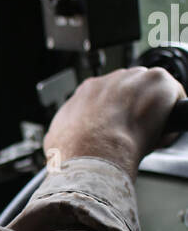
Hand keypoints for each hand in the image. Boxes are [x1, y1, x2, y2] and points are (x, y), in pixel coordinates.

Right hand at [43, 66, 184, 178]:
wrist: (91, 152)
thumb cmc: (74, 150)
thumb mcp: (56, 138)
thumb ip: (66, 130)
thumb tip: (62, 141)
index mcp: (87, 91)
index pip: (111, 95)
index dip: (119, 112)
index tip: (120, 126)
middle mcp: (111, 80)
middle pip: (134, 89)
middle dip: (138, 109)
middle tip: (137, 133)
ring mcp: (134, 78)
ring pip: (154, 91)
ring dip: (155, 110)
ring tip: (148, 134)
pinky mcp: (158, 81)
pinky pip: (174, 96)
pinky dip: (173, 115)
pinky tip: (162, 132)